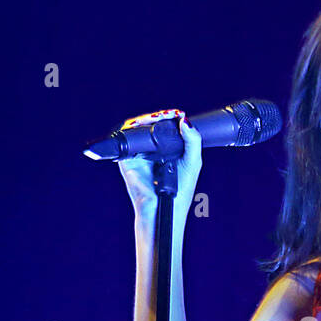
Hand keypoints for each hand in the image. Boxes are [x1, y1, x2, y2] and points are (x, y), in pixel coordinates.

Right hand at [117, 112, 201, 229]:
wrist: (165, 206)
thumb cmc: (181, 189)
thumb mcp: (193, 162)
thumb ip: (193, 141)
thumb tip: (185, 120)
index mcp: (168, 150)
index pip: (167, 127)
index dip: (170, 118)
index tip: (178, 114)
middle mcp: (153, 150)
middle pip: (151, 125)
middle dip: (158, 116)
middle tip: (168, 115)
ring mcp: (139, 153)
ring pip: (138, 128)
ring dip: (146, 119)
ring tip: (157, 117)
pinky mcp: (127, 158)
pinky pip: (127, 138)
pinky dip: (132, 129)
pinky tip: (141, 124)